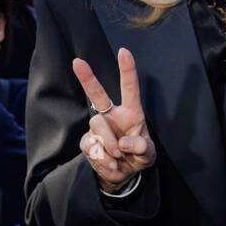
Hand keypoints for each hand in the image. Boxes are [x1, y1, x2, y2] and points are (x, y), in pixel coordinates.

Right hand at [71, 47, 155, 191]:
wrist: (122, 174)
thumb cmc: (138, 156)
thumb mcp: (148, 154)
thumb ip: (142, 148)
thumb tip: (124, 143)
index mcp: (131, 113)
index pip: (129, 89)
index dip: (127, 70)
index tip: (123, 52)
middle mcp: (112, 116)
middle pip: (97, 95)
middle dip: (87, 78)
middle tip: (77, 61)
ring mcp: (97, 129)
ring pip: (98, 126)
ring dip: (110, 145)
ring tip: (119, 156)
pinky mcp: (87, 142)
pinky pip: (91, 147)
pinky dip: (104, 160)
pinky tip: (111, 163)